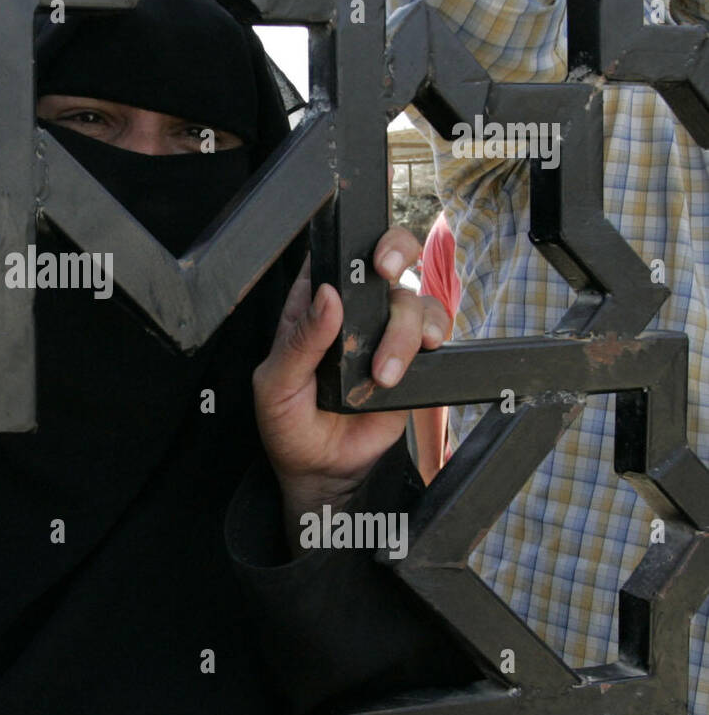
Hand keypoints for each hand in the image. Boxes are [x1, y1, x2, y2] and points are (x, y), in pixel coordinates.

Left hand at [253, 228, 446, 550]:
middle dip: (394, 251)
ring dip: (404, 330)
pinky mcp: (412, 356)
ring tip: (383, 374)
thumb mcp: (278, 384)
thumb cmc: (288, 424)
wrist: (323, 470)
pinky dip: (431, 338)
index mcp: (309, 308)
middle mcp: (351, 311)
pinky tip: (416, 360)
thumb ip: (301, 341)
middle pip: (384, 257)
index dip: (346, 244)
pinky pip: (435, 328)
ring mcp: (383, 331)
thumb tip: (327, 295)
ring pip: (411, 299)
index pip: (329, 258)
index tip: (355, 251)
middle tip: (385, 271)